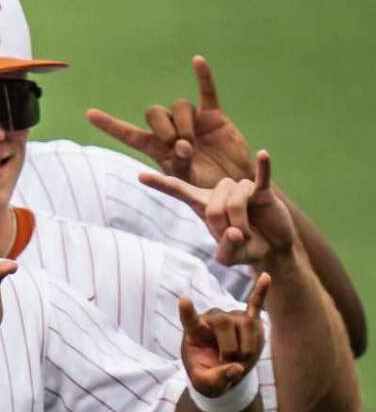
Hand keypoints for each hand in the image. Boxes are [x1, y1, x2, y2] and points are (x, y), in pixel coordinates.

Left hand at [87, 56, 253, 187]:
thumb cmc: (205, 186)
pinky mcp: (214, 116)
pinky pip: (207, 92)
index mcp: (156, 148)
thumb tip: (180, 146)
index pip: (128, 134)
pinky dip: (203, 77)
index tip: (90, 114)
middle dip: (163, 129)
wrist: (234, 183)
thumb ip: (180, 166)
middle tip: (179, 148)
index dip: (110, 125)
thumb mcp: (187, 182)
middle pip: (154, 114)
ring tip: (193, 145)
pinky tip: (197, 61)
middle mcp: (171, 131)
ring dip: (183, 124)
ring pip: (179, 107)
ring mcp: (192, 121)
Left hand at [140, 150, 296, 269]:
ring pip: (234, 202)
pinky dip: (263, 167)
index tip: (140, 176)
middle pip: (213, 207)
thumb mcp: (229, 258)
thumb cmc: (244, 247)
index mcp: (203, 204)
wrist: (271, 247)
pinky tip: (263, 154)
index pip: (178, 190)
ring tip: (248, 232)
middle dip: (224, 229)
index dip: (160, 183)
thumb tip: (234, 233)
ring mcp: (240, 188)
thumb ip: (225, 250)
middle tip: (235, 239)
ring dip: (241, 223)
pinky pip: (262, 177)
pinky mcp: (262, 191)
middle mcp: (219, 192)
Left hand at [179, 275, 268, 395]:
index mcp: (195, 332)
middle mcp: (213, 318)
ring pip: (248, 325)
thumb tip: (235, 369)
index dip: (187, 312)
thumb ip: (217, 380)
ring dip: (248, 348)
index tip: (184, 301)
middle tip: (230, 365)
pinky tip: (266, 276)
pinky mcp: (250, 320)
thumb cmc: (209, 376)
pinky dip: (261, 292)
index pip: (190, 320)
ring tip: (242, 360)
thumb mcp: (206, 385)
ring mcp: (232, 317)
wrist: (224, 374)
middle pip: (226, 324)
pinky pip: (256, 305)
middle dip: (232, 349)